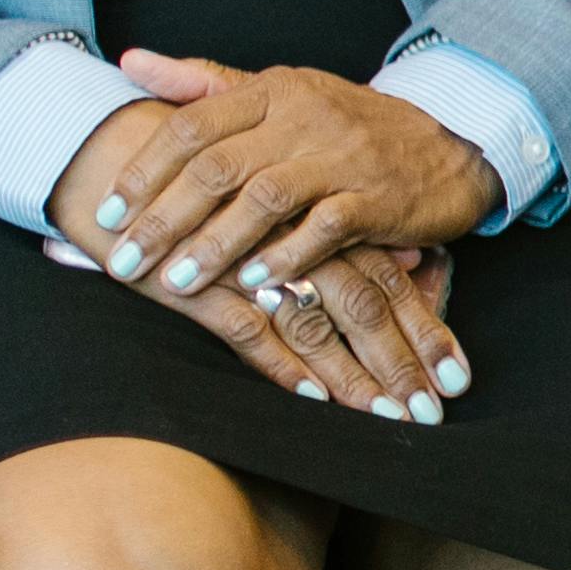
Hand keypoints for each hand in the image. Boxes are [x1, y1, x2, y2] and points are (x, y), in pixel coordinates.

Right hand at [45, 216, 465, 416]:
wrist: (116, 149)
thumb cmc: (215, 180)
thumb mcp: (289, 201)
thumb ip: (350, 230)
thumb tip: (410, 260)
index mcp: (322, 215)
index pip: (389, 282)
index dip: (424, 330)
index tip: (454, 379)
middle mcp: (295, 235)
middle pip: (364, 305)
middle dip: (400, 365)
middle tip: (430, 416)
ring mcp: (246, 257)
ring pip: (317, 322)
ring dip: (354, 377)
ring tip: (387, 420)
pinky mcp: (198, 279)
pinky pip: (249, 328)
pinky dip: (283, 365)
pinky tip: (312, 397)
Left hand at [54, 63, 503, 311]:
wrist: (450, 143)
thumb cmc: (349, 125)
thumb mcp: (281, 92)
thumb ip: (204, 84)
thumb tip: (128, 61)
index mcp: (272, 90)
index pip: (191, 124)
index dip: (144, 171)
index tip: (108, 214)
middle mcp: (304, 117)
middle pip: (218, 167)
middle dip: (164, 219)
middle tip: (126, 263)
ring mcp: (343, 157)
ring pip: (265, 199)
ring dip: (215, 245)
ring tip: (176, 284)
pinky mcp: (378, 197)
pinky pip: (326, 228)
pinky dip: (286, 256)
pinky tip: (253, 283)